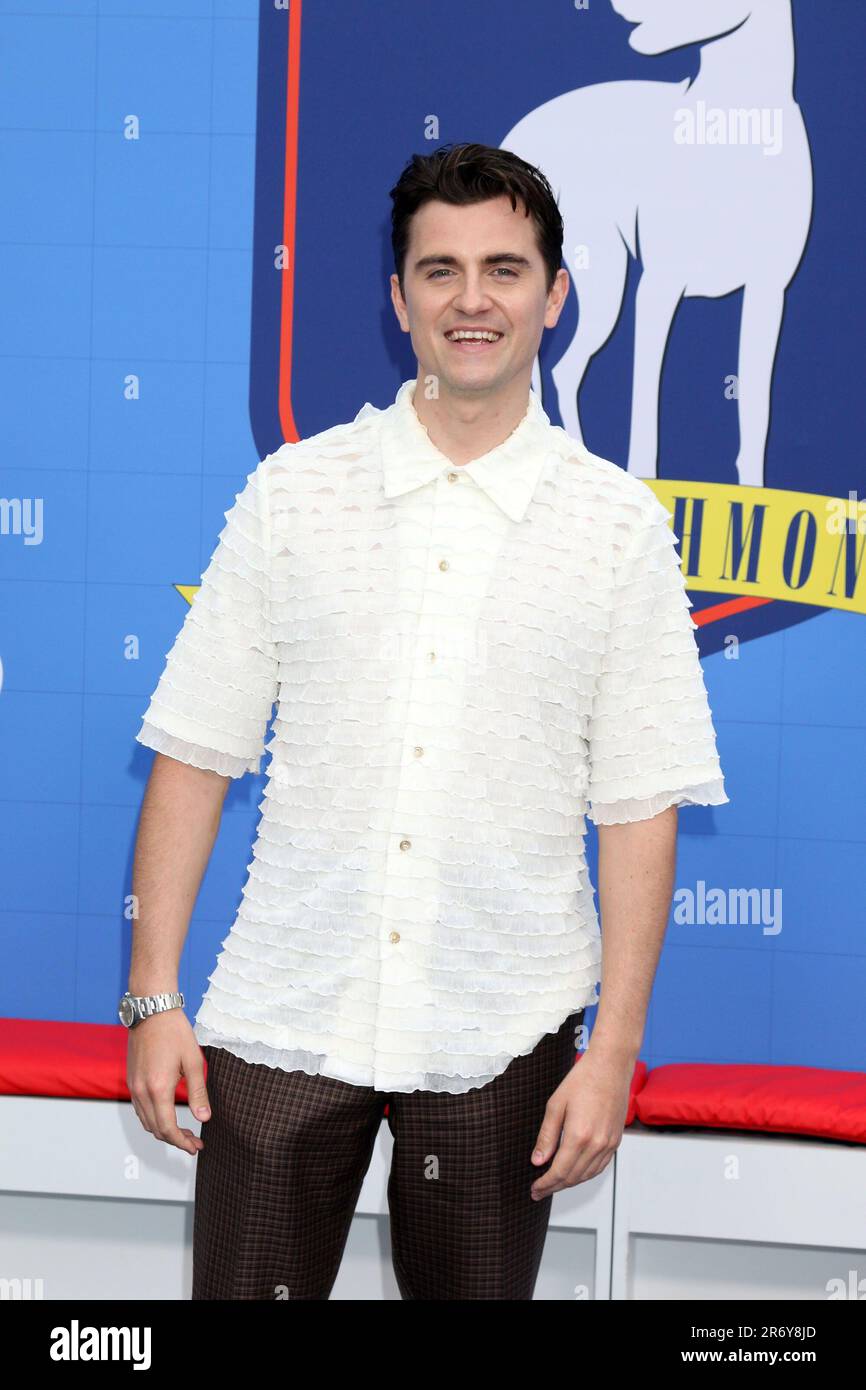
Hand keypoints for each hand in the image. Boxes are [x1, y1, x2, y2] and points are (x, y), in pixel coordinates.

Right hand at [127, 1009, 210, 1154]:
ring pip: (146, 1122)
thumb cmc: (175, 1032)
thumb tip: (204, 1118)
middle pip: (155, 1130)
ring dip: (163, 1131)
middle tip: (194, 1142)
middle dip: (175, 1140)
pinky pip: (140, 1109)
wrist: (151, 1011)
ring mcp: (133, 1086)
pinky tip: (168, 1115)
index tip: (196, 1147)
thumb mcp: (193, 1061)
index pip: (167, 1128)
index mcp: (158, 1088)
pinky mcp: (131, 1080)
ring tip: (184, 1132)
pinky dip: (153, 1119)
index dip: (182, 1142)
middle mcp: (141, 1091)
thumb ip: (198, 1093)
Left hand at [529, 1046, 632, 1199]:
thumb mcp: (556, 1104)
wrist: (611, 1066)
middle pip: (573, 1177)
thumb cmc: (582, 1080)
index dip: (545, 1184)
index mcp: (579, 1136)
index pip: (559, 1172)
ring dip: (570, 1183)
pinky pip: (600, 1166)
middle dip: (554, 1187)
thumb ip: (547, 1136)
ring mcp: (609, 1144)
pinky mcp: (616, 1140)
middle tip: (539, 1190)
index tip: (534, 1189)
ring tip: (554, 1184)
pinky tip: (575, 1173)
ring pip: (587, 1175)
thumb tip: (537, 1161)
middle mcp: (597, 1144)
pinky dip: (586, 1174)